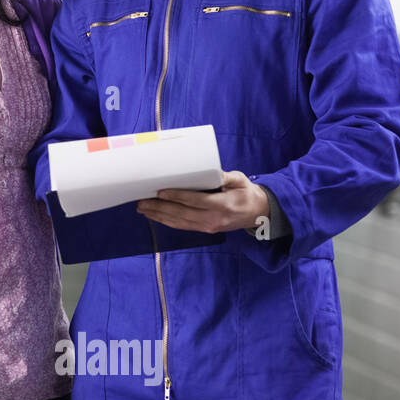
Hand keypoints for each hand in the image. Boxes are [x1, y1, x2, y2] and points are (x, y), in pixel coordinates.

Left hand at [136, 169, 269, 233]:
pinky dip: (166, 221)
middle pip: (182, 213)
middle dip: (160, 207)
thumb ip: (225, 177)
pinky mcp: (204, 229)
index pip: (195, 201)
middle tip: (142, 201)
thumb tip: (210, 170)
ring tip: (142, 208)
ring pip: (179, 222)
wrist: (258, 213)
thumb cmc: (246, 193)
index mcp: (223, 205)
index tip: (161, 191)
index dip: (177, 197)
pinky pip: (182, 226)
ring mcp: (208, 226)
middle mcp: (213, 219)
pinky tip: (154, 216)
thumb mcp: (240, 180)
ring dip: (159, 216)